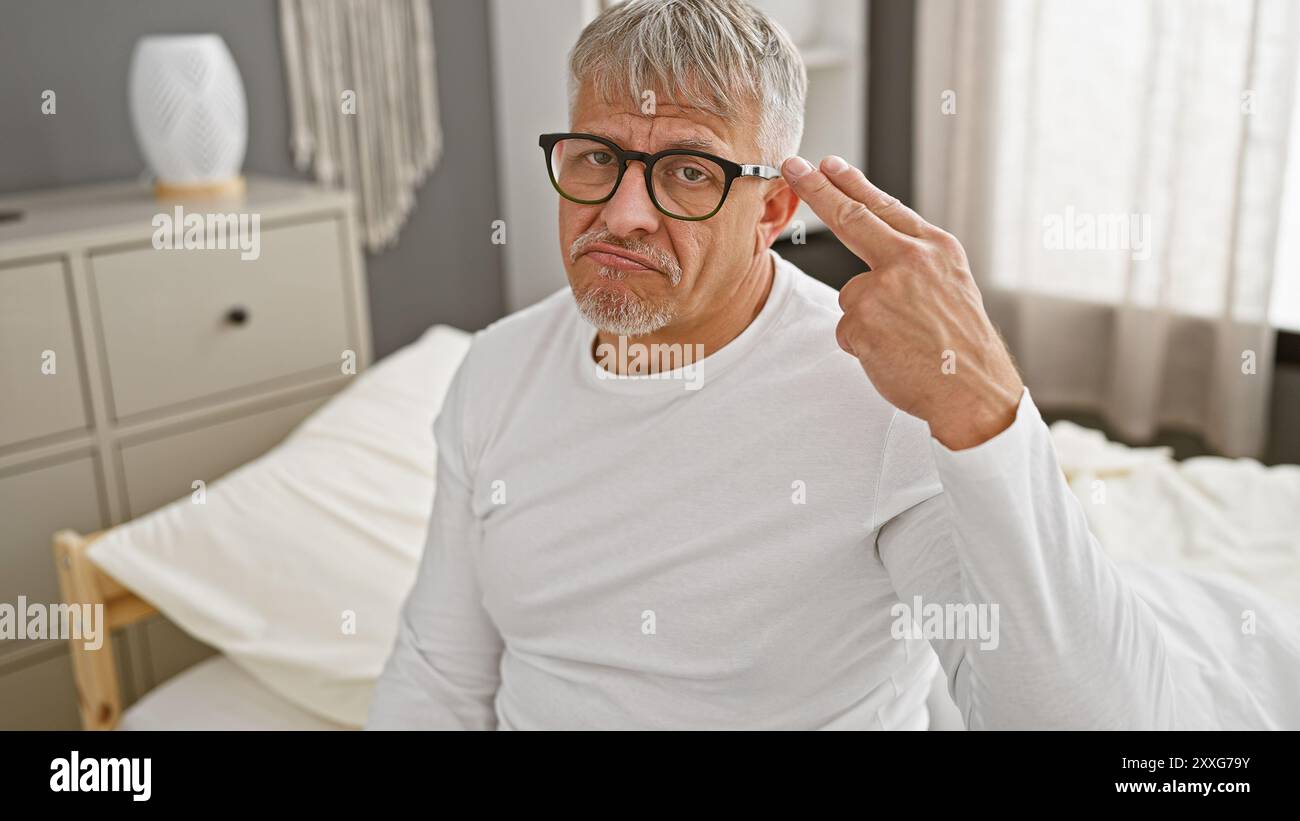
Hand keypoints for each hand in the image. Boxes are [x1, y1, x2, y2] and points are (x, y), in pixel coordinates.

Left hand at [781, 155, 1023, 449]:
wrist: (973, 389)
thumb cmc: (961, 344)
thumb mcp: (951, 284)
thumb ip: (915, 260)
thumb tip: (877, 245)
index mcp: (935, 248)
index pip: (883, 207)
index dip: (851, 184)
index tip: (826, 164)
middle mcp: (910, 259)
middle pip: (850, 217)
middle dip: (817, 189)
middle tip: (793, 167)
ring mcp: (885, 288)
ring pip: (850, 295)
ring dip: (866, 319)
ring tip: (904, 339)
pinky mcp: (864, 320)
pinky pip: (847, 329)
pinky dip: (863, 344)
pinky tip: (893, 353)